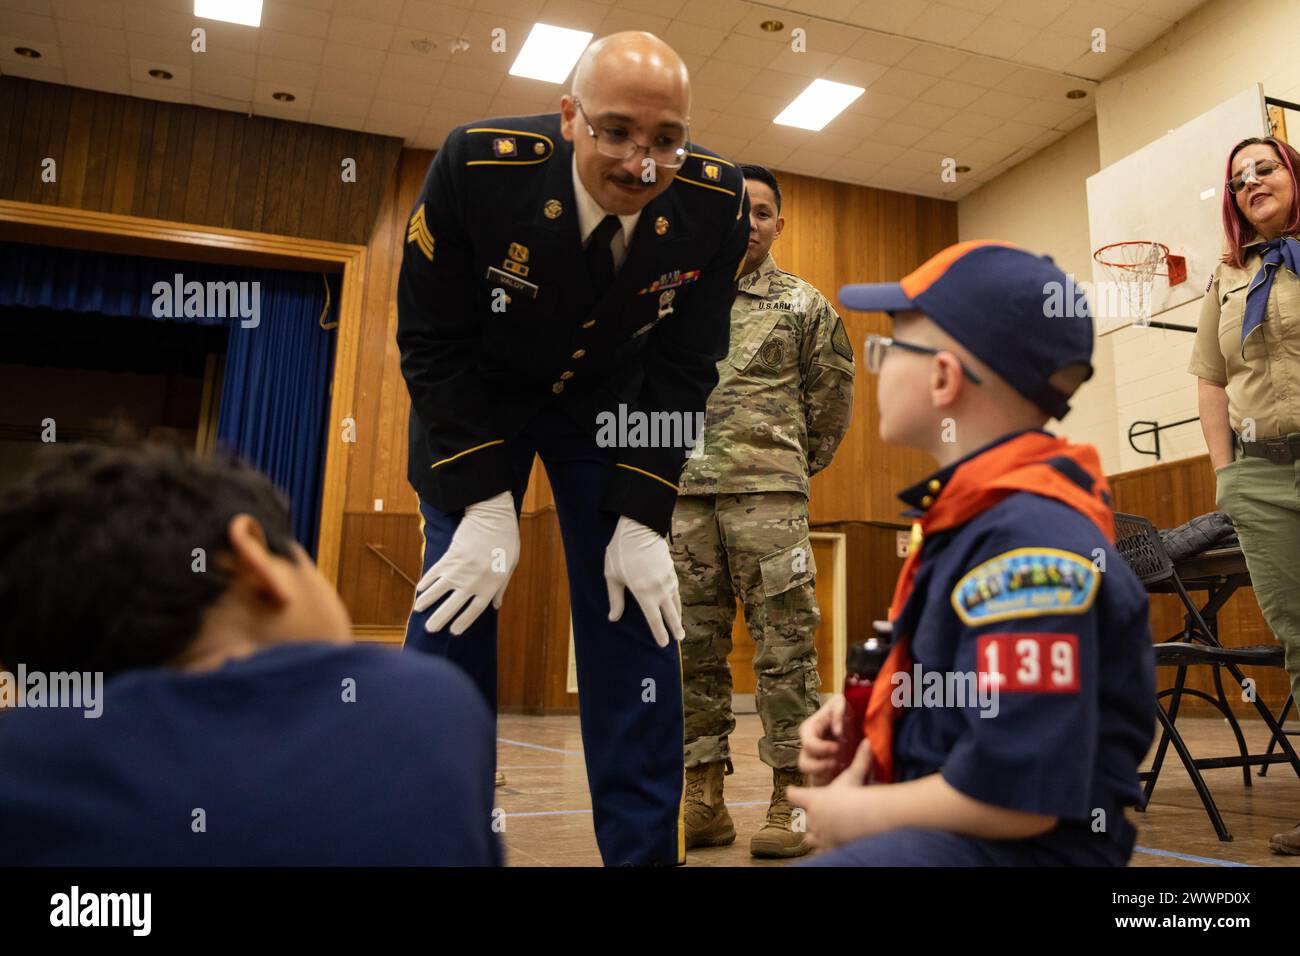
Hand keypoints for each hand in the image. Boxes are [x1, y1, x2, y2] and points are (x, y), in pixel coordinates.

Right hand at [414, 491, 518, 635]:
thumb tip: (496, 606)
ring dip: (427, 601)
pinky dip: (426, 581)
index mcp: (490, 585)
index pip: (474, 610)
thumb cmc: (505, 541)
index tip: (453, 631)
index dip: (463, 622)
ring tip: (417, 610)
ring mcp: (460, 569)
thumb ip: (500, 588)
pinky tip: (420, 589)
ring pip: (438, 590)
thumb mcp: (510, 566)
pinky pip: (435, 573)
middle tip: (429, 629)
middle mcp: (473, 581)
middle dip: (439, 618)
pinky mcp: (450, 556)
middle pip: (453, 605)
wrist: (492, 516)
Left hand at [603, 515, 683, 647]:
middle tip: (680, 639)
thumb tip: (613, 618)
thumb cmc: (620, 553)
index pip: (654, 620)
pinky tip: (676, 603)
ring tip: (680, 625)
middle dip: (676, 628)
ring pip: (676, 602)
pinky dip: (677, 600)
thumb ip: (615, 599)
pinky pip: (676, 590)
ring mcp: (667, 580)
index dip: (660, 633)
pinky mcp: (671, 571)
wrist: (639, 529)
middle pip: (671, 614)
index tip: (664, 644)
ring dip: (679, 615)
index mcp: (643, 594)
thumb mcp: (612, 577)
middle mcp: (659, 590)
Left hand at [788, 738, 873, 848]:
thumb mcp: (854, 777)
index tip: (791, 790)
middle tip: (812, 815)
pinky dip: (823, 847)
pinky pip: (819, 849)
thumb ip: (860, 760)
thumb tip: (867, 740)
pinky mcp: (826, 848)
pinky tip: (830, 845)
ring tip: (821, 832)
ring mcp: (818, 835)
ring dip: (813, 834)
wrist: (861, 821)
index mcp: (813, 799)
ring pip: (808, 837)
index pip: (793, 794)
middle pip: (800, 818)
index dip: (793, 792)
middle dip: (805, 818)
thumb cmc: (854, 797)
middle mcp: (811, 817)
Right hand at [798, 694, 846, 784]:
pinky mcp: (822, 771)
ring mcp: (814, 760)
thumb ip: (838, 711)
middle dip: (821, 765)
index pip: (808, 743)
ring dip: (823, 774)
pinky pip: (820, 781)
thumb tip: (837, 731)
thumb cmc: (843, 711)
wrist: (852, 724)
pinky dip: (829, 780)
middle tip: (838, 762)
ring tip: (838, 769)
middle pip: (804, 763)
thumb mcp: (840, 703)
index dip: (821, 748)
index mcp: (809, 730)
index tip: (838, 747)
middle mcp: (808, 747)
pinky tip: (841, 774)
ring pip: (809, 775)